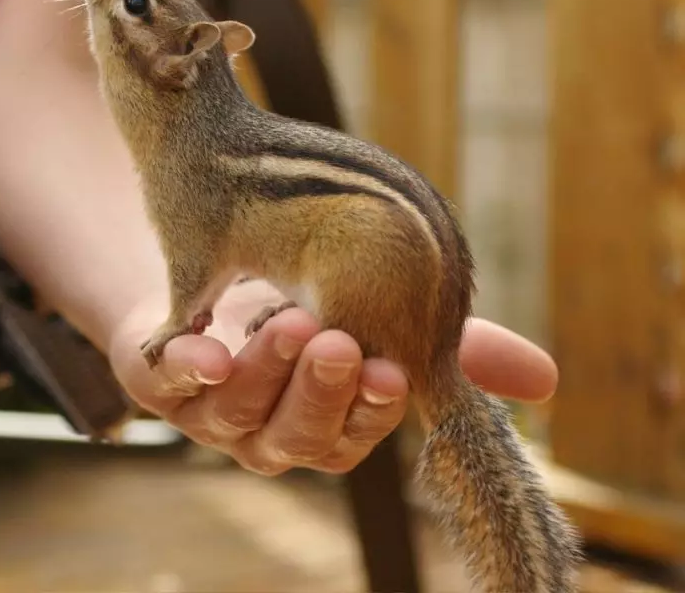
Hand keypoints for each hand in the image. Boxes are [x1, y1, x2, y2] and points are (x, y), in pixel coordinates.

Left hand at [110, 279, 557, 474]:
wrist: (207, 271)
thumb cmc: (303, 300)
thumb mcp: (378, 311)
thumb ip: (445, 343)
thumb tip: (548, 381)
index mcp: (327, 422)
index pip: (357, 433)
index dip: (372, 409)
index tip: (391, 371)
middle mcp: (270, 430)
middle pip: (299, 437)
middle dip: (319, 393)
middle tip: (335, 340)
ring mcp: (210, 412)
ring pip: (237, 414)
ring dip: (264, 371)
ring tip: (286, 317)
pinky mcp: (159, 382)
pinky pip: (165, 386)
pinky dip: (185, 367)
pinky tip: (203, 348)